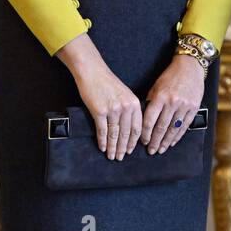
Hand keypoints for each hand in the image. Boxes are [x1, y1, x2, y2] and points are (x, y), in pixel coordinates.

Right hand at [56, 33, 140, 160]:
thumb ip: (130, 109)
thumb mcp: (125, 94)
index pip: (137, 127)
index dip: (134, 141)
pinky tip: (102, 148)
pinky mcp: (99, 111)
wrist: (93, 72)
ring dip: (113, 147)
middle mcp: (126, 107)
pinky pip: (102, 130)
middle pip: (126, 133)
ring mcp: (113, 109)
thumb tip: (129, 127)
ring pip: (114, 134)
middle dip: (123, 148)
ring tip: (111, 156)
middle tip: (120, 158)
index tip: (130, 150)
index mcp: (135, 103)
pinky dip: (102, 141)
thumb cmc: (108, 83)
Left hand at [141, 56, 205, 153]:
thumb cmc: (170, 77)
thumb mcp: (156, 87)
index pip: (150, 120)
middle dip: (155, 141)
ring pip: (173, 128)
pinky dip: (178, 135)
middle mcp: (172, 102)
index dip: (145, 133)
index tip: (143, 141)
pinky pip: (185, 125)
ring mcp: (184, 105)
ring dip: (166, 141)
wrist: (190, 67)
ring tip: (161, 149)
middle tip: (151, 151)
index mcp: (160, 97)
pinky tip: (173, 141)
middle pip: (161, 127)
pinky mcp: (194, 107)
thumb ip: (150, 103)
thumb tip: (144, 122)